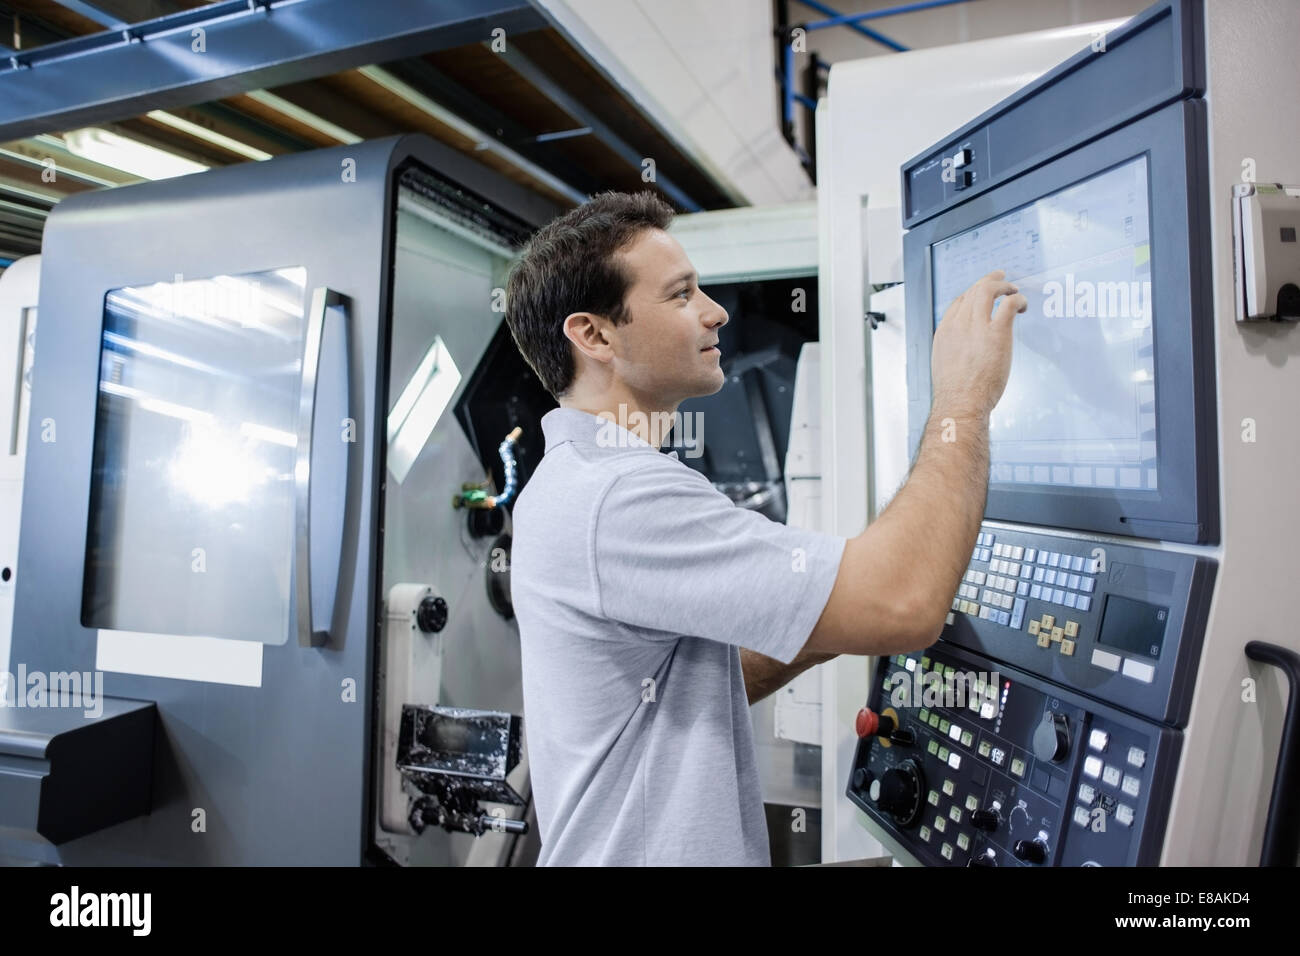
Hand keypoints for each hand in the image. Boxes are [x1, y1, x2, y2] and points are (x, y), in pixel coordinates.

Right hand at [930, 269, 1027, 418]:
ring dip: (1004, 286)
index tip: (982, 296)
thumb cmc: (956, 394)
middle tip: (1001, 277)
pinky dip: (1018, 299)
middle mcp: (959, 324)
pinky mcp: (997, 332)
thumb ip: (954, 352)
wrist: (960, 403)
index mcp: (945, 332)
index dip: (972, 294)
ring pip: (989, 290)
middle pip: (973, 290)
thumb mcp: (945, 366)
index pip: (958, 302)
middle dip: (989, 280)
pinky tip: (1023, 306)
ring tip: (1015, 290)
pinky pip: (1009, 304)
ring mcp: (977, 327)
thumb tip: (964, 353)